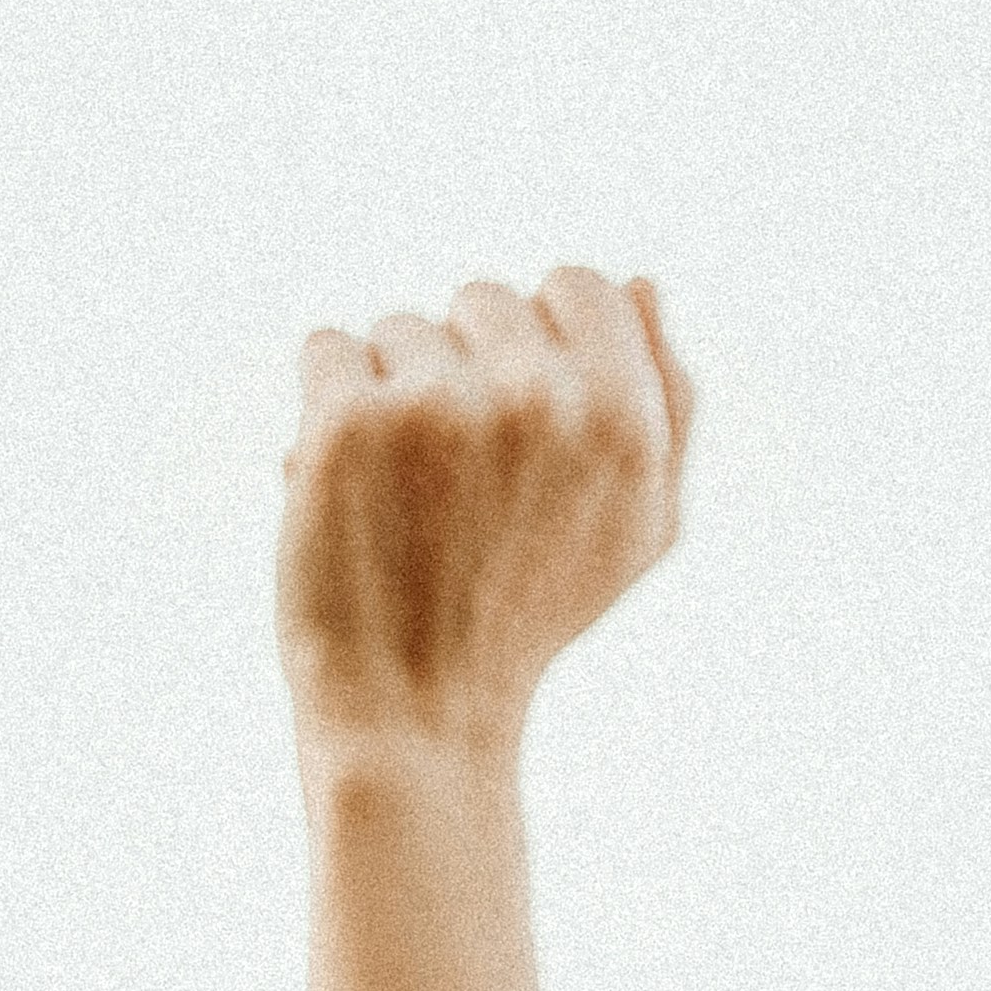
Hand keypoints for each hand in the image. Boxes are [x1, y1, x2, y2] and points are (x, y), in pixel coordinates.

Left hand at [278, 265, 691, 768]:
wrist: (417, 709)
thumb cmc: (530, 614)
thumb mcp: (642, 526)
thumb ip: (666, 404)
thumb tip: (643, 280)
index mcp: (625, 418)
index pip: (579, 286)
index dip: (542, 343)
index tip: (518, 421)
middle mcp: (540, 398)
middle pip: (484, 300)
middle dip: (464, 371)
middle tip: (461, 482)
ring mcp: (440, 405)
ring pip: (401, 328)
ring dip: (391, 394)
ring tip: (404, 495)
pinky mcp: (348, 421)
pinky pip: (328, 348)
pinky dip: (325, 409)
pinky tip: (347, 484)